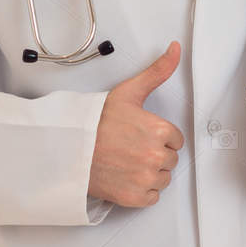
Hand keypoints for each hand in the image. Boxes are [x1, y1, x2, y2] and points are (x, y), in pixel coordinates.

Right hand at [89, 41, 185, 207]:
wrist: (69, 147)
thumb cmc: (97, 121)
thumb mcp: (130, 92)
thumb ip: (158, 71)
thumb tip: (175, 49)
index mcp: (159, 130)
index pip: (176, 140)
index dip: (159, 136)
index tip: (141, 134)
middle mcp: (155, 156)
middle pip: (170, 160)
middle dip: (154, 154)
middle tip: (131, 147)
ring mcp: (144, 178)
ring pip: (162, 179)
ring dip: (149, 173)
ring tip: (127, 161)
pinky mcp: (134, 197)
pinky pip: (151, 198)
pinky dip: (141, 191)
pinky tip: (126, 176)